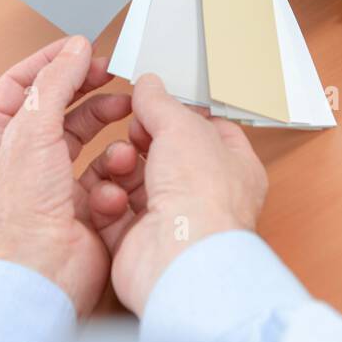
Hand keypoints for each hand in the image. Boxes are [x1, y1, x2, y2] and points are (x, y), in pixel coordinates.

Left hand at [0, 36, 142, 317]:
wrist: (46, 275)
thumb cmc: (22, 216)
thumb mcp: (33, 131)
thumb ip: (55, 82)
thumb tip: (74, 48)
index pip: (16, 86)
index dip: (47, 62)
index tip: (76, 46)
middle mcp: (15, 160)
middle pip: (53, 106)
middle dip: (83, 87)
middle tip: (109, 70)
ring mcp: (47, 182)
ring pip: (82, 135)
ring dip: (105, 120)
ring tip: (126, 108)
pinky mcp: (78, 202)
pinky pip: (101, 168)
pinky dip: (112, 164)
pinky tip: (118, 165)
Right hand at [85, 73, 267, 317]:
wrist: (179, 256)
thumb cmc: (202, 196)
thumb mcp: (182, 125)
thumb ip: (160, 102)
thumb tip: (148, 84)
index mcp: (234, 168)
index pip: (211, 132)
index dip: (184, 113)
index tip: (159, 100)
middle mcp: (205, 197)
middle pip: (166, 155)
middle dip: (143, 140)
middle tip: (135, 131)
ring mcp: (172, 222)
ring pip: (135, 181)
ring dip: (120, 166)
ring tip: (119, 161)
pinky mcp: (139, 243)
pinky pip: (114, 213)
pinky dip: (107, 200)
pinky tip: (110, 195)